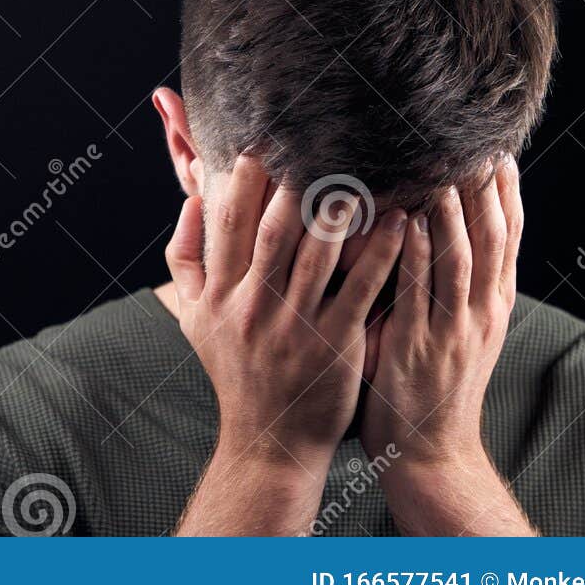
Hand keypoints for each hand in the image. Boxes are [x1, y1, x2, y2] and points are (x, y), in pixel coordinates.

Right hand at [166, 155, 404, 533]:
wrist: (270, 443)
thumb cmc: (235, 371)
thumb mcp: (194, 318)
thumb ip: (184, 258)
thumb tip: (192, 198)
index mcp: (221, 295)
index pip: (230, 224)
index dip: (245, 180)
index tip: (260, 142)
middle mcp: (254, 307)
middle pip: (274, 232)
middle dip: (293, 184)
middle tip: (315, 141)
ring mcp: (296, 326)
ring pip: (318, 255)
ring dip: (339, 210)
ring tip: (359, 170)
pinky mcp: (336, 344)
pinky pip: (360, 288)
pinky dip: (380, 252)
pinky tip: (400, 222)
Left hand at [360, 158, 536, 534]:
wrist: (430, 452)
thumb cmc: (437, 381)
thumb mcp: (464, 325)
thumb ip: (462, 276)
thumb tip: (453, 215)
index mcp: (494, 304)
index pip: (510, 237)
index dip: (507, 192)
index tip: (500, 150)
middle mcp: (481, 313)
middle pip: (492, 239)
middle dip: (484, 190)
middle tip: (475, 144)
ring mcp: (452, 331)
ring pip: (460, 261)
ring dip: (452, 214)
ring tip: (443, 170)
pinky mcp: (417, 348)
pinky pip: (417, 294)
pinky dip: (414, 254)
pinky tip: (406, 222)